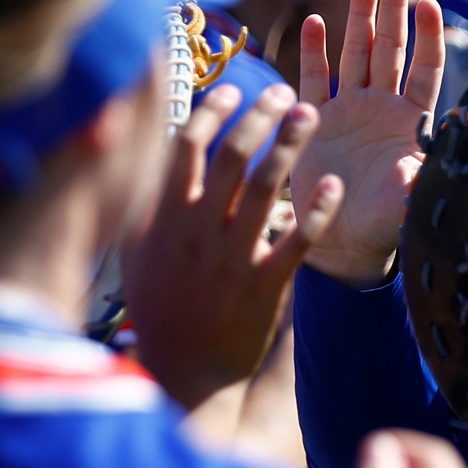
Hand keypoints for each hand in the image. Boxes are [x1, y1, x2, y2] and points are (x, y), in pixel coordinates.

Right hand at [123, 84, 342, 409]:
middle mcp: (198, 232)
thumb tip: (145, 157)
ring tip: (310, 113)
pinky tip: (333, 185)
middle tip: (284, 92)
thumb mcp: (134, 257)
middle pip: (231, 157)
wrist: (185, 375)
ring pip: (263, 188)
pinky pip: (295, 241)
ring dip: (288, 145)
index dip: (210, 113)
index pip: (184, 148)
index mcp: (164, 219)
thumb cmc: (160, 312)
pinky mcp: (264, 287)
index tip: (233, 92)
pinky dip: (315, 211)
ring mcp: (232, 259)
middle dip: (258, 117)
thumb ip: (143, 208)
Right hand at [292, 0, 446, 286]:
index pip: (424, 69)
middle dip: (392, 11)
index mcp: (411, 121)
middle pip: (390, 49)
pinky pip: (314, 79)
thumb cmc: (382, 226)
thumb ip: (424, 176)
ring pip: (355, 55)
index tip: (429, 5)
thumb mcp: (409, 200)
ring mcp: (348, 110)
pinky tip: (316, 22)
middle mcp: (382, 108)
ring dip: (357, 19)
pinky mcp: (315, 120)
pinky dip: (314, 52)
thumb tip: (446, 160)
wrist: (339, 244)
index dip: (427, 37)